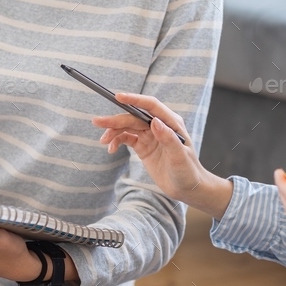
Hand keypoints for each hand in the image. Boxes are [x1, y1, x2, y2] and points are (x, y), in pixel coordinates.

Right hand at [93, 93, 232, 219]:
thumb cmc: (188, 172)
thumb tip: (155, 122)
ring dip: (113, 131)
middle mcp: (159, 126)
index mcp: (171, 123)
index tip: (118, 97)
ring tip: (103, 141)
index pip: (151, 106)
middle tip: (97, 122)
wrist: (187, 188)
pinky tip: (111, 149)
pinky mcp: (143, 146)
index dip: (135, 100)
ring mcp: (150, 135)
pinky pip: (127, 139)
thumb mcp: (180, 157)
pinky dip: (117, 141)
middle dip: (115, 120)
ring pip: (128, 127)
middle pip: (134, 117)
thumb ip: (168, 139)